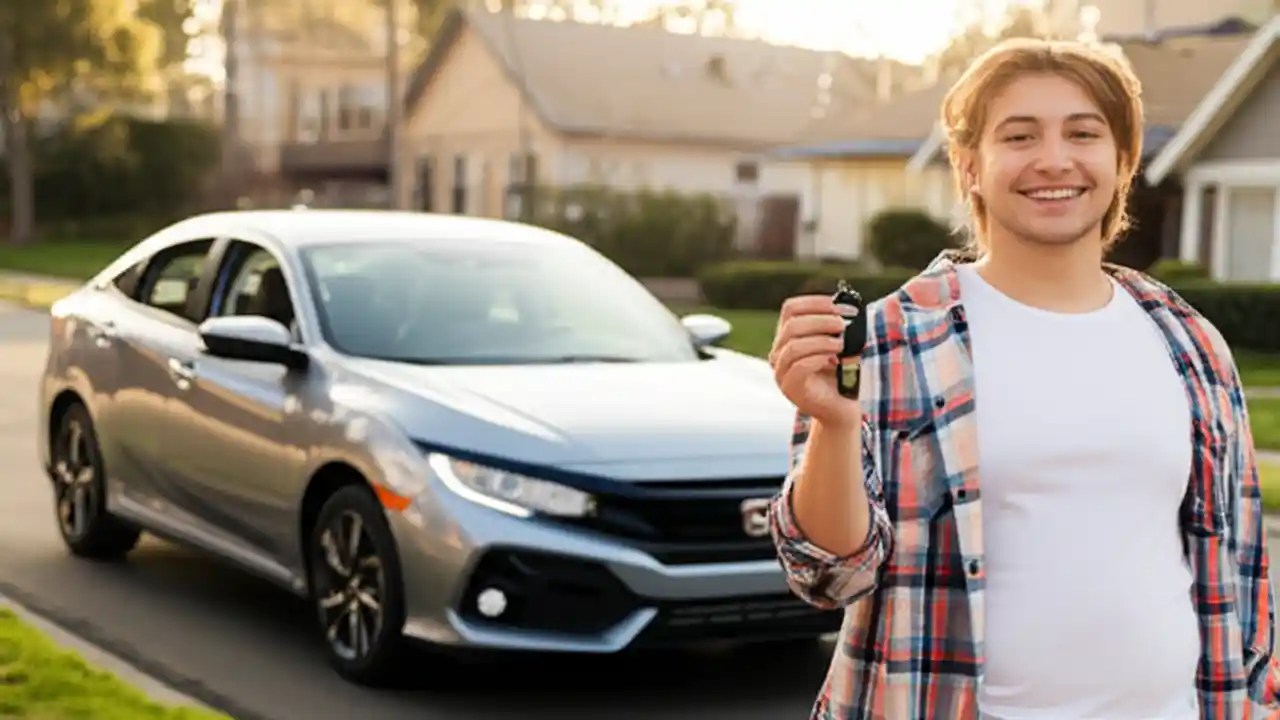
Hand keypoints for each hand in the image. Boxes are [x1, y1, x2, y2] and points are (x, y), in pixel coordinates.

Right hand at [768, 294, 861, 428]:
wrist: (840, 408)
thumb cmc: (840, 375)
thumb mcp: (839, 344)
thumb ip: (837, 327)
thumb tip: (847, 308)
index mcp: (788, 337)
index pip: (790, 309)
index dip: (815, 302)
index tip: (841, 306)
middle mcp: (779, 352)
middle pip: (792, 325)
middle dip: (821, 320)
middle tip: (843, 324)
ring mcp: (781, 372)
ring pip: (793, 346)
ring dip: (821, 340)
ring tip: (841, 344)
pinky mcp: (790, 388)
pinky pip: (799, 367)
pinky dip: (818, 358)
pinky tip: (834, 360)